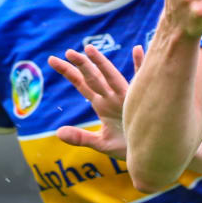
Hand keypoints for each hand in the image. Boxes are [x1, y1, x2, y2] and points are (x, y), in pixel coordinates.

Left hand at [48, 44, 145, 158]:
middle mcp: (112, 97)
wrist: (149, 154)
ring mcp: (126, 97)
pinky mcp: (141, 101)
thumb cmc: (127, 148)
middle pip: (93, 78)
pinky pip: (141, 80)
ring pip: (111, 77)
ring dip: (101, 64)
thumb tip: (57, 133)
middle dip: (81, 65)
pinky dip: (140, 64)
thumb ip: (80, 138)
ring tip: (89, 49)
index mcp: (102, 104)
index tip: (52, 59)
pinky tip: (138, 49)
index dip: (68, 72)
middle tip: (68, 52)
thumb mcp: (101, 144)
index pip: (82, 84)